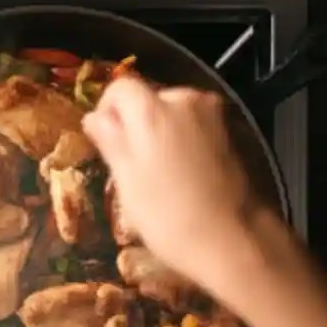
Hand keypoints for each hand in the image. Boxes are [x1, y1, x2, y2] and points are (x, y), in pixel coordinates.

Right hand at [83, 77, 255, 283]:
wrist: (232, 239)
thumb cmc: (168, 215)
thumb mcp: (127, 181)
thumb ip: (110, 141)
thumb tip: (94, 117)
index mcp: (152, 109)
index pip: (119, 88)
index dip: (107, 111)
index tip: (104, 140)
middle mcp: (184, 100)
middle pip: (148, 99)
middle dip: (135, 124)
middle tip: (131, 166)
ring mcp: (211, 114)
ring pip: (172, 114)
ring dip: (160, 133)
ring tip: (158, 173)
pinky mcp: (229, 131)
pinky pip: (193, 125)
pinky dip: (182, 140)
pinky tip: (182, 174)